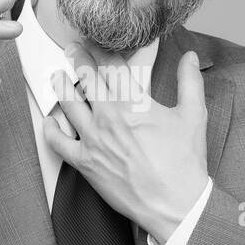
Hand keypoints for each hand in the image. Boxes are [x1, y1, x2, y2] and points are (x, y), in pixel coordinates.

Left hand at [42, 42, 208, 243]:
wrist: (175, 204)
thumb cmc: (185, 163)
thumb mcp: (194, 116)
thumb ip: (190, 82)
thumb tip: (190, 58)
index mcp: (134, 103)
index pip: (112, 66)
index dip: (102, 49)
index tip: (95, 41)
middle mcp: (109, 117)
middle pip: (86, 78)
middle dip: (77, 58)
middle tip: (72, 48)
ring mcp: (94, 140)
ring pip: (68, 103)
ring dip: (61, 86)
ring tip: (57, 77)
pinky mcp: (85, 163)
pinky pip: (58, 142)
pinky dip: (51, 129)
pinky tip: (51, 122)